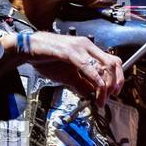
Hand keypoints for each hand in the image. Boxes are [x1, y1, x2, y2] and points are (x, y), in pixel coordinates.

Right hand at [9, 31, 124, 107]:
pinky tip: (96, 92)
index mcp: (88, 49)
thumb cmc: (46, 59)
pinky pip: (89, 67)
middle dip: (116, 83)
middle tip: (110, 98)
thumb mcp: (67, 75)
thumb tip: (92, 95)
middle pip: (113, 63)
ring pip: (104, 66)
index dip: (116, 80)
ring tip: (101, 99)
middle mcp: (87, 46)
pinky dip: (96, 81)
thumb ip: (80, 84)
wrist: (28, 49)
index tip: (112, 94)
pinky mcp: (70, 52)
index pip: (112, 63)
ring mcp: (80, 48)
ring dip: (106, 86)